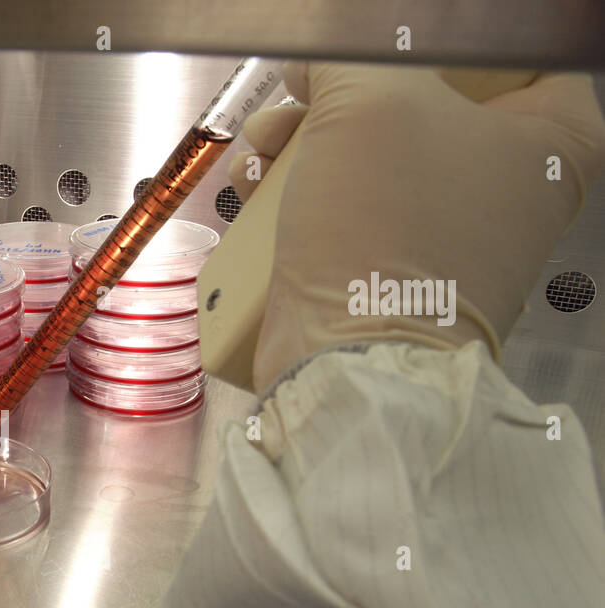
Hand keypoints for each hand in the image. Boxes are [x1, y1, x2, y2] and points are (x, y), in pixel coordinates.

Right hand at [230, 63, 604, 392]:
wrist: (346, 357)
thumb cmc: (385, 229)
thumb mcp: (368, 100)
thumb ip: (347, 56)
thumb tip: (318, 63)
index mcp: (552, 141)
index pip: (511, 56)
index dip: (437, 47)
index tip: (374, 53)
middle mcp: (511, 192)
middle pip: (424, 104)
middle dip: (344, 95)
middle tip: (301, 90)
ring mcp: (450, 240)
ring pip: (373, 158)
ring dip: (306, 142)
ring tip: (263, 146)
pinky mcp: (392, 277)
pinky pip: (349, 213)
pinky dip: (303, 195)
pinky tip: (258, 187)